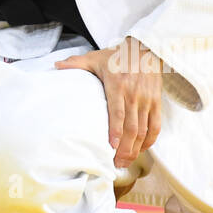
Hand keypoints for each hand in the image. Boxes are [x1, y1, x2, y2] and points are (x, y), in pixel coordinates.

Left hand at [53, 36, 162, 169]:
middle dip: (125, 148)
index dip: (115, 131)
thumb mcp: (94, 58)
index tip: (110, 147)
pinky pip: (155, 125)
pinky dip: (150, 140)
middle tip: (117, 164)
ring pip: (143, 129)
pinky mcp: (156, 102)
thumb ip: (76, 63)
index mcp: (117, 84)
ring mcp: (147, 99)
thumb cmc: (116, 56)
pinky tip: (141, 149)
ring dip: (136, 148)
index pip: (117, 112)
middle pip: (131, 127)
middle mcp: (134, 94)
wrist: (144, 48)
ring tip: (126, 161)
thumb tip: (56, 66)